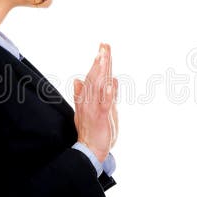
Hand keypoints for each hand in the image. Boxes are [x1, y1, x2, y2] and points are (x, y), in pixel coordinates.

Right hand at [73, 43, 118, 161]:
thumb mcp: (95, 109)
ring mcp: (93, 108)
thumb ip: (98, 94)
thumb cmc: (93, 130)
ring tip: (104, 57)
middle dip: (100, 61)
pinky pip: (104, 103)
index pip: (93, 76)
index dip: (98, 62)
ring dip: (101, 71)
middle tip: (104, 46)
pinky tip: (110, 82)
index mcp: (87, 98)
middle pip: (94, 77)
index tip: (102, 48)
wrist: (89, 150)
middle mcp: (88, 100)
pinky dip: (107, 92)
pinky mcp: (100, 117)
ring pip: (97, 86)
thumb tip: (101, 78)